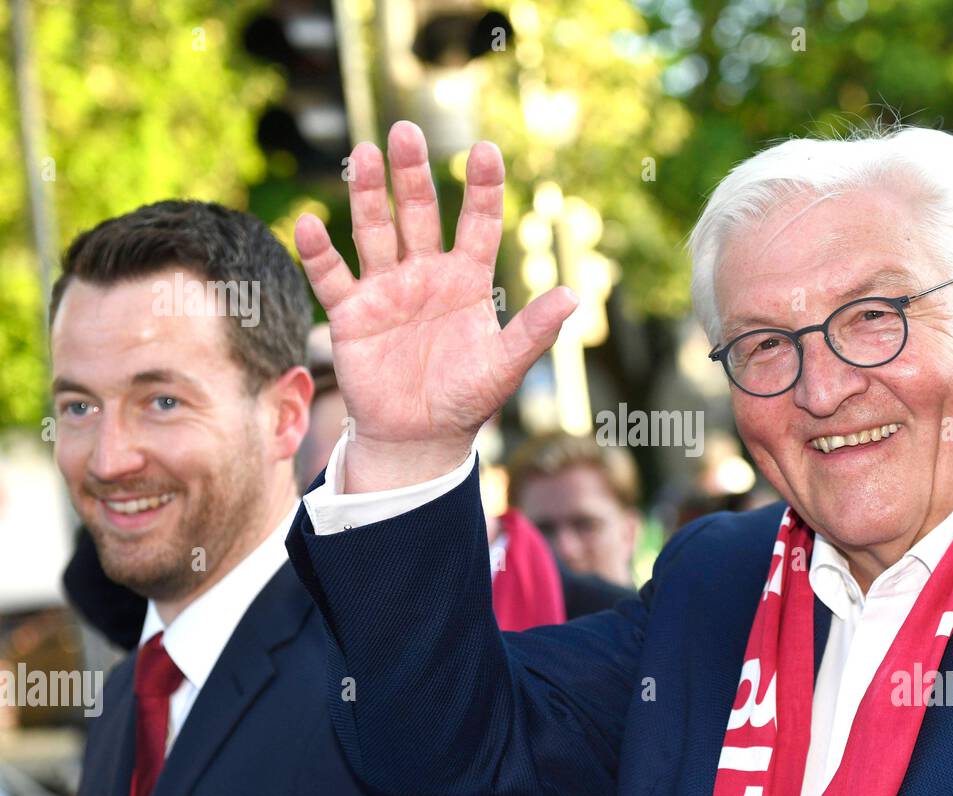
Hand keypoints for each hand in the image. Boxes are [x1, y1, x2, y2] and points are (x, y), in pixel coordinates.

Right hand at [294, 121, 577, 491]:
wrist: (419, 438)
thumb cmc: (466, 399)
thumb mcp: (505, 367)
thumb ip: (534, 331)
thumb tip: (573, 295)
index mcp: (468, 280)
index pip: (478, 224)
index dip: (482, 189)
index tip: (485, 151)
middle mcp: (426, 274)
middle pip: (420, 214)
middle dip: (413, 175)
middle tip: (407, 132)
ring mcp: (386, 289)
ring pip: (376, 232)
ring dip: (369, 195)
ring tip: (365, 154)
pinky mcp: (351, 314)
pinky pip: (332, 277)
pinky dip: (319, 252)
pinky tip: (310, 223)